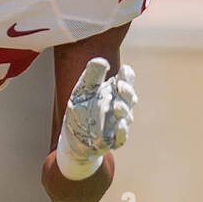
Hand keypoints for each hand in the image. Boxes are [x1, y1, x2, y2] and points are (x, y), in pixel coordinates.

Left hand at [56, 57, 136, 177]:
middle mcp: (120, 106)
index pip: (126, 80)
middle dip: (127, 92)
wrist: (73, 138)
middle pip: (129, 97)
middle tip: (120, 86)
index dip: (127, 76)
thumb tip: (101, 61)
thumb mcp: (83, 91)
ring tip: (116, 105)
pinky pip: (121, 137)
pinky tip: (120, 125)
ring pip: (126, 116)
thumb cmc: (81, 109)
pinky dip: (122, 131)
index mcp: (114, 91)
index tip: (123, 70)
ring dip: (123, 110)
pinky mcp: (113, 140)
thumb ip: (91, 77)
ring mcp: (118, 123)